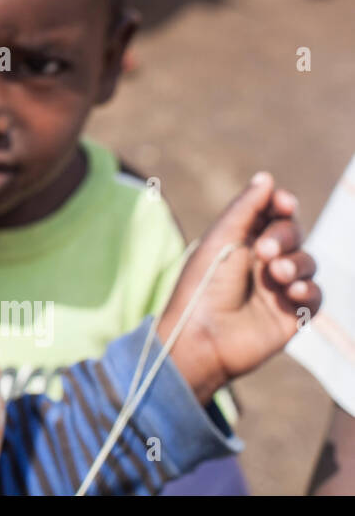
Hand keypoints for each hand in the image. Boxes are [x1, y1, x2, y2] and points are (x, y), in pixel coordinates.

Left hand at [157, 173, 319, 404]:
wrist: (201, 337)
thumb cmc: (203, 286)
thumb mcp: (221, 240)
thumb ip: (246, 209)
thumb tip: (267, 178)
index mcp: (240, 241)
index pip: (272, 214)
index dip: (281, 205)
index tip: (282, 203)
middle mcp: (261, 262)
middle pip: (293, 234)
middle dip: (284, 236)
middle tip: (263, 251)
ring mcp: (277, 288)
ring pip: (307, 262)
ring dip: (295, 264)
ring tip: (274, 274)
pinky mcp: (291, 314)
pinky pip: (315, 294)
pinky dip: (307, 289)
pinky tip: (289, 293)